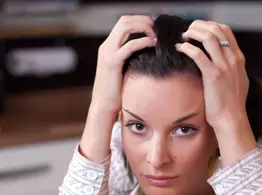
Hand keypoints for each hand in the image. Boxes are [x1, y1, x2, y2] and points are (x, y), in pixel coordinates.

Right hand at [81, 16, 155, 161]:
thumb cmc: (116, 92)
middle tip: (158, 28)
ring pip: (125, 26)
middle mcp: (106, 46)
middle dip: (143, 20)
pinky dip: (143, 41)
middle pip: (124, 20)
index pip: (124, 23)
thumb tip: (150, 55)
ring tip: (156, 35)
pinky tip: (153, 45)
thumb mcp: (124, 71)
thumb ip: (132, 60)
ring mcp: (108, 53)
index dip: (140, 21)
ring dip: (143, 27)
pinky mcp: (112, 62)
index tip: (155, 28)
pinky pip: (129, 45)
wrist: (103, 107)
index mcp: (108, 47)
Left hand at [176, 20, 255, 164]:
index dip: (210, 25)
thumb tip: (222, 60)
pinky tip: (179, 48)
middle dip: (199, 25)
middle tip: (188, 30)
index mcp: (239, 59)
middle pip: (216, 29)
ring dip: (193, 33)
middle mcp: (233, 59)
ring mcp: (224, 66)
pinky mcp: (213, 75)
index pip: (226, 30)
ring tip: (183, 37)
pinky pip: (197, 54)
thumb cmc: (231, 104)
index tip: (198, 29)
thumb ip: (231, 68)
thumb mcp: (237, 81)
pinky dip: (186, 47)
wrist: (232, 119)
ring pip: (208, 37)